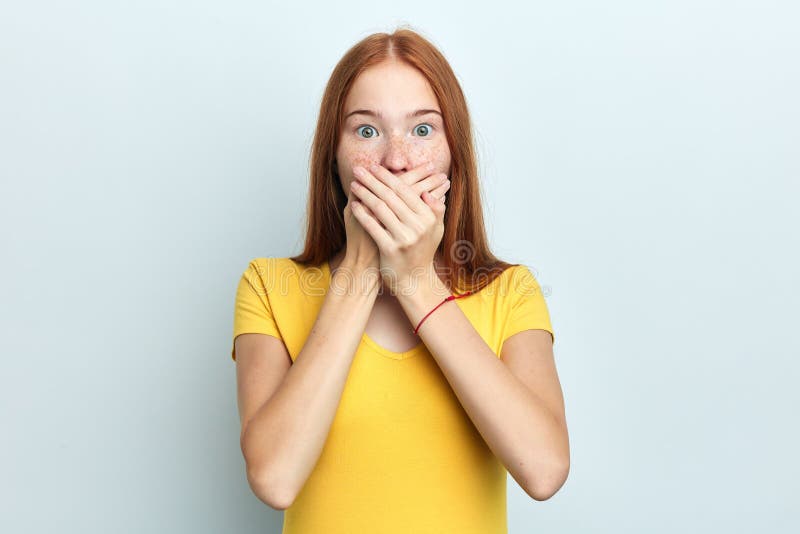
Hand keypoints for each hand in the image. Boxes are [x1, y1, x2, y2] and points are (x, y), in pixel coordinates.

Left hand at [348, 162, 448, 293]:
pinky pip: (374, 227)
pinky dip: (363, 214)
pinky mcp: (391, 249)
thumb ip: (436, 209)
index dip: (388, 177)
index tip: (374, 167)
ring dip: (365, 194)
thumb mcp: (436, 230)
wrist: (415, 280)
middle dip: (372, 180)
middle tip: (359, 169)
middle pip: (391, 197)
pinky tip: (353, 205)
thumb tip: (428, 191)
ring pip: (381, 209)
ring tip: (353, 184)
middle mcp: (419, 226)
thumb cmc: (422, 251)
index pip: (405, 191)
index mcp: (429, 217)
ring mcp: (405, 238)